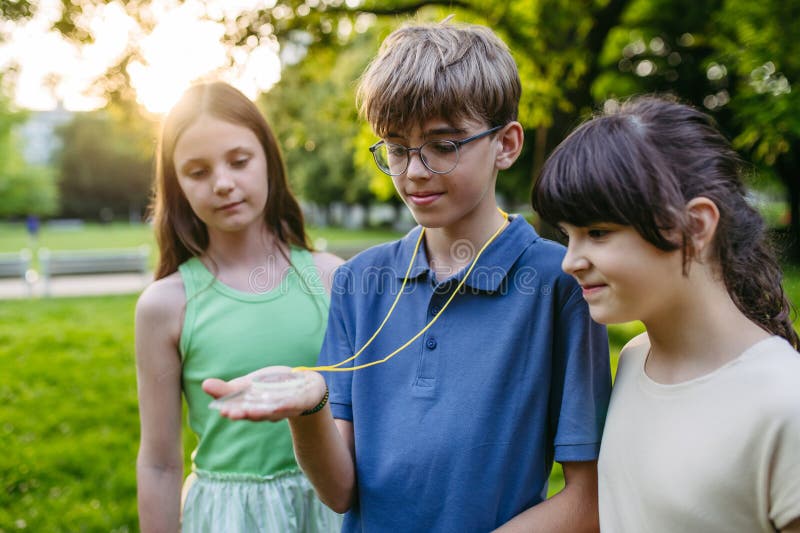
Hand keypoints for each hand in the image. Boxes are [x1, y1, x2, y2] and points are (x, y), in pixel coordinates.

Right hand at [202, 366, 326, 421]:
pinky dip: (288, 405)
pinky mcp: (302, 402)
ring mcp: (286, 408)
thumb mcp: (249, 385)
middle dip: (243, 414)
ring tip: (250, 411)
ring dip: (262, 412)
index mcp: (254, 407)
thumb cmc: (272, 387)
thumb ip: (229, 389)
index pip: (241, 411)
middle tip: (229, 413)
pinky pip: (295, 404)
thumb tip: (204, 384)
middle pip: (255, 414)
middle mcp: (268, 411)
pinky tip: (282, 405)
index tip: (220, 410)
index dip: (231, 411)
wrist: (305, 385)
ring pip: (273, 412)